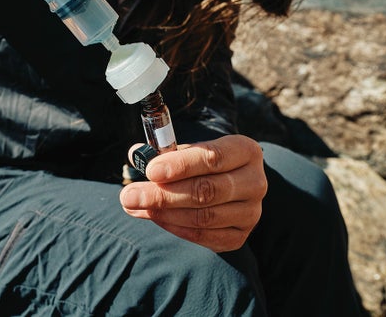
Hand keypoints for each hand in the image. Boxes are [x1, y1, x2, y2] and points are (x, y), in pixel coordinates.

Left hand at [119, 135, 266, 252]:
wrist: (231, 184)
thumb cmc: (204, 162)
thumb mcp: (191, 150)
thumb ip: (165, 152)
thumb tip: (135, 154)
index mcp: (245, 150)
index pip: (213, 158)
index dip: (180, 165)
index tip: (150, 170)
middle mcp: (255, 182)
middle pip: (206, 191)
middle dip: (163, 194)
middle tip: (130, 195)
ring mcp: (251, 212)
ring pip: (203, 216)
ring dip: (163, 213)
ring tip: (134, 206)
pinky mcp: (240, 236)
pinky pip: (203, 235)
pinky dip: (174, 227)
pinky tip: (153, 217)